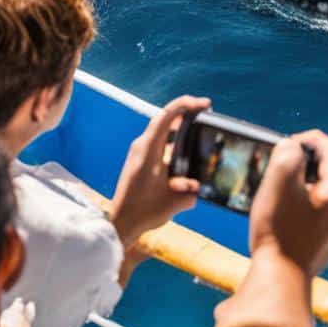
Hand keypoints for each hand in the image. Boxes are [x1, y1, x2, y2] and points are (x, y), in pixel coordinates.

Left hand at [109, 95, 207, 247]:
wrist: (122, 222)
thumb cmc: (144, 211)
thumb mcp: (176, 202)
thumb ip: (194, 191)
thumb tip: (202, 183)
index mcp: (148, 151)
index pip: (166, 116)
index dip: (186, 104)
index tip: (205, 104)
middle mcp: (141, 146)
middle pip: (164, 118)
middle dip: (186, 112)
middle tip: (206, 112)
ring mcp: (138, 152)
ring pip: (161, 129)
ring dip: (180, 125)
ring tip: (199, 128)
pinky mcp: (139, 159)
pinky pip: (159, 140)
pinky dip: (173, 138)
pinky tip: (186, 149)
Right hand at [248, 130, 327, 276]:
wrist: (279, 283)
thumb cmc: (276, 234)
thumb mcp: (277, 184)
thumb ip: (287, 156)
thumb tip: (293, 147)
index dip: (311, 139)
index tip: (288, 143)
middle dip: (305, 165)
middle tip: (279, 168)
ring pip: (322, 197)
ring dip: (303, 189)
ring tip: (278, 195)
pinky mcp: (326, 247)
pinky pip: (317, 218)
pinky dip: (302, 210)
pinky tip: (283, 219)